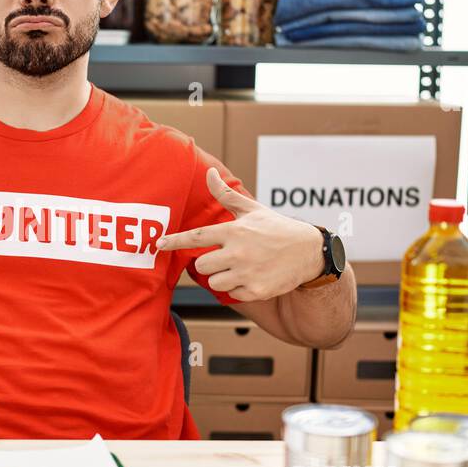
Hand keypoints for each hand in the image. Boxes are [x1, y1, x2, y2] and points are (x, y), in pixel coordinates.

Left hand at [157, 168, 324, 301]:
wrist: (309, 251)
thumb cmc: (276, 228)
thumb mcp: (252, 209)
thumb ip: (225, 194)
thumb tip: (209, 172)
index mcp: (234, 231)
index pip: (196, 237)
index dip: (175, 241)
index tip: (158, 244)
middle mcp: (238, 252)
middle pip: (201, 266)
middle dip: (209, 264)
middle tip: (227, 258)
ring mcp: (246, 272)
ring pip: (215, 282)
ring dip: (224, 278)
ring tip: (242, 268)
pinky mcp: (255, 290)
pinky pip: (232, 294)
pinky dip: (240, 288)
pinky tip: (255, 277)